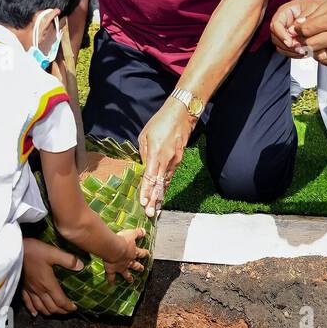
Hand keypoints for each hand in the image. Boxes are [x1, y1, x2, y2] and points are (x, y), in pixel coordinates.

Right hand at [20, 237, 78, 316]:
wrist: (14, 251)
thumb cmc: (34, 251)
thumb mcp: (53, 252)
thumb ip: (68, 260)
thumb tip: (81, 266)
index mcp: (48, 284)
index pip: (60, 301)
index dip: (68, 307)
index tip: (75, 308)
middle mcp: (39, 290)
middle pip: (51, 307)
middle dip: (61, 311)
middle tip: (68, 311)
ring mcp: (30, 290)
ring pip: (40, 308)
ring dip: (49, 312)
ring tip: (55, 312)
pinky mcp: (22, 288)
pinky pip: (27, 303)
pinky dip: (32, 310)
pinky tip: (35, 313)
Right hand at [102, 227, 148, 283]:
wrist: (114, 248)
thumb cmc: (122, 240)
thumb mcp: (131, 234)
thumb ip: (138, 233)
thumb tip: (144, 231)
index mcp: (133, 252)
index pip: (141, 253)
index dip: (144, 253)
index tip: (148, 254)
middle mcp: (128, 261)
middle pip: (135, 265)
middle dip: (139, 267)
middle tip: (142, 269)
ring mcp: (120, 267)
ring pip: (126, 273)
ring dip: (128, 277)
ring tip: (131, 280)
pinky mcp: (112, 270)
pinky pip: (112, 277)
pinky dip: (111, 280)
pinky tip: (111, 284)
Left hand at [138, 99, 193, 215]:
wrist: (182, 113)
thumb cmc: (161, 122)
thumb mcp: (145, 135)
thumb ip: (144, 153)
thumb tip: (144, 166)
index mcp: (156, 154)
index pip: (150, 178)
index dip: (147, 192)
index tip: (144, 203)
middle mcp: (167, 160)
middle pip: (160, 184)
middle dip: (155, 200)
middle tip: (151, 214)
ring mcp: (175, 160)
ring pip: (166, 181)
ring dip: (161, 194)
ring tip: (156, 208)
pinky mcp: (179, 158)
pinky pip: (170, 174)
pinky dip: (165, 184)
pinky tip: (162, 192)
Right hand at [271, 0, 326, 57]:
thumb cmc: (320, 5)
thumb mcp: (314, 8)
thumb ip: (304, 18)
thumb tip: (294, 29)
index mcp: (285, 11)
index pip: (276, 24)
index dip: (281, 35)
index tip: (290, 42)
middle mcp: (283, 22)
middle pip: (275, 37)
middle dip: (287, 45)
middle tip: (300, 49)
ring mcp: (286, 32)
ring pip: (280, 46)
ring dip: (291, 51)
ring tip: (304, 51)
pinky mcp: (291, 40)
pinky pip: (287, 50)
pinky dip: (295, 53)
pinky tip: (305, 52)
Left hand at [296, 0, 326, 68]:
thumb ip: (316, 12)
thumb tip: (300, 23)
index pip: (306, 30)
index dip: (298, 29)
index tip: (298, 28)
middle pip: (310, 44)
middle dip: (303, 40)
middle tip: (303, 37)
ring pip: (320, 57)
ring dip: (314, 51)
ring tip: (315, 44)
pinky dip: (326, 59)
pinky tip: (326, 51)